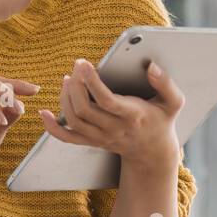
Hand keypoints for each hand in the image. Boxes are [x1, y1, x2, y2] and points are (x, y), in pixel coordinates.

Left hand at [38, 58, 183, 172]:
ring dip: (65, 99)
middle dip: (75, 86)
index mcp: (133, 116)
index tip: (84, 64)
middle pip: (85, 110)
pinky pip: (68, 139)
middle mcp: (115, 129)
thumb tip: (152, 67)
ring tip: (68, 79)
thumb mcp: (173, 102)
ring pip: (74, 121)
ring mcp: (101, 138)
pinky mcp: (92, 142)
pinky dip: (52, 128)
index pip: (107, 101)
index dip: (92, 82)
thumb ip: (166, 84)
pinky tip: (43, 113)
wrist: (153, 152)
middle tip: (76, 67)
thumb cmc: (161, 121)